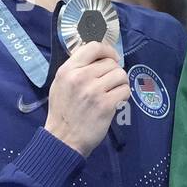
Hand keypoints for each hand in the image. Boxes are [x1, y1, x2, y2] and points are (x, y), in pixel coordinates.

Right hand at [44, 42, 129, 156]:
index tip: (112, 58)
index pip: (93, 47)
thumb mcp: (61, 83)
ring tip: (113, 92)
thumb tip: (100, 57)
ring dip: (121, 83)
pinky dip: (123, 96)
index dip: (108, 51)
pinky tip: (115, 102)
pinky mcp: (106, 105)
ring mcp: (94, 91)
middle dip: (114, 72)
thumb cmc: (63, 111)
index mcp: (68, 70)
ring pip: (121, 75)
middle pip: (111, 63)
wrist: (63, 139)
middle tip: (110, 84)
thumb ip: (77, 69)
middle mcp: (81, 77)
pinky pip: (125, 91)